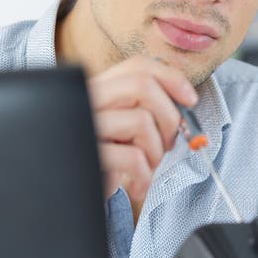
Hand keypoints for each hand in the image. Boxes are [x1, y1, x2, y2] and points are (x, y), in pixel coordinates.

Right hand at [86, 55, 197, 202]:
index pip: (138, 65)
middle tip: (167, 144)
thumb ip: (145, 109)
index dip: (172, 78)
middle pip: (142, 86)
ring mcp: (85, 125)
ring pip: (142, 121)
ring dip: (156, 152)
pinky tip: (138, 187)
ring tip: (146, 169)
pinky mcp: (88, 155)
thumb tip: (186, 106)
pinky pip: (133, 157)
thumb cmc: (102, 160)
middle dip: (169, 118)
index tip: (191, 100)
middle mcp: (88, 100)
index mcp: (98, 88)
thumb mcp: (122, 130)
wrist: (66, 192)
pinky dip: (145, 176)